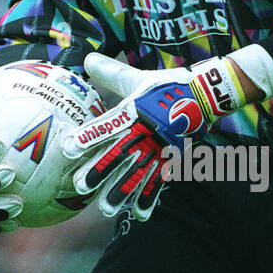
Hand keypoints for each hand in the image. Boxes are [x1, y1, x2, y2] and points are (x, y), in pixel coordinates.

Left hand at [63, 53, 246, 220]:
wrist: (204, 94)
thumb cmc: (165, 87)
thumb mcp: (137, 78)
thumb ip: (111, 72)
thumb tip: (86, 58)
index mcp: (133, 112)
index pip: (106, 126)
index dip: (87, 137)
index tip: (68, 149)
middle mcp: (143, 133)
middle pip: (119, 155)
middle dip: (100, 171)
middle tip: (81, 186)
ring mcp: (158, 148)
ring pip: (137, 174)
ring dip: (120, 192)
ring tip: (105, 209)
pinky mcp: (170, 159)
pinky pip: (158, 182)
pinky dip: (148, 198)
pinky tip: (138, 214)